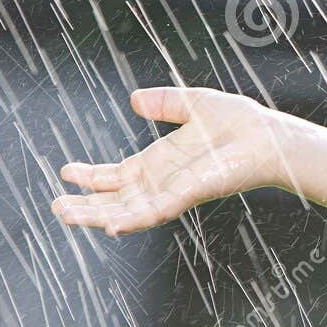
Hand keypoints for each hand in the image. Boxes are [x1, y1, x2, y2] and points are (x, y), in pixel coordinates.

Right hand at [51, 87, 278, 235]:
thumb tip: (134, 100)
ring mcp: (175, 191)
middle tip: (57, 207)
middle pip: (116, 199)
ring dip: (97, 215)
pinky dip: (133, 220)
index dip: (91, 177)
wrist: (269, 136)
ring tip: (66, 215)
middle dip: (86, 205)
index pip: (118, 176)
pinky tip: (110, 226)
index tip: (65, 172)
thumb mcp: (194, 104)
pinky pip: (156, 212)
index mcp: (160, 163)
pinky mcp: (189, 194)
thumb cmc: (240, 122)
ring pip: (128, 210)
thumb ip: (165, 103)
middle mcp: (164, 181)